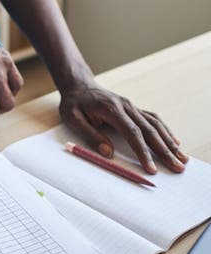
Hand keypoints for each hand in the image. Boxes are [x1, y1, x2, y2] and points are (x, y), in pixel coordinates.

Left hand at [58, 80, 188, 173]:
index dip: (142, 151)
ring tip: (182, 158)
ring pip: (154, 124)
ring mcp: (131, 106)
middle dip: (164, 150)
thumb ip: (90, 134)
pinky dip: (165, 131)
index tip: (151, 168)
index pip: (132, 132)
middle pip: (149, 129)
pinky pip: (153, 119)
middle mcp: (126, 106)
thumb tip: (108, 152)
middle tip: (177, 167)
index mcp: (111, 109)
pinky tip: (174, 142)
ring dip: (169, 141)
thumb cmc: (74, 103)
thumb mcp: (73, 118)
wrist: (79, 85)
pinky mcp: (133, 109)